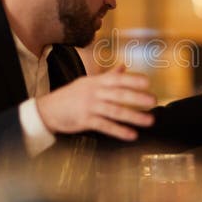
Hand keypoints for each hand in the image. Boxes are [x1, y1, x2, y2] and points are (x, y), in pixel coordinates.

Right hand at [36, 66, 155, 140]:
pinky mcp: (85, 121)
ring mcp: (90, 107)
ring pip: (115, 111)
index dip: (133, 80)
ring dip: (133, 116)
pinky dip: (119, 131)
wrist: (47, 110)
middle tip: (154, 101)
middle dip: (137, 97)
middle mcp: (94, 92)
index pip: (118, 79)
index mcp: (96, 81)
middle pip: (119, 94)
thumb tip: (124, 67)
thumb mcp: (88, 82)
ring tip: (149, 120)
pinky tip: (132, 134)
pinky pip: (105, 126)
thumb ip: (108, 76)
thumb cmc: (70, 95)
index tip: (148, 82)